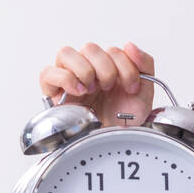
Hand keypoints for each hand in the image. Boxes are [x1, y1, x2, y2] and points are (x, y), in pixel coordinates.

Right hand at [39, 42, 155, 126]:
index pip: (111, 49)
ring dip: (85, 70)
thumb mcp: (145, 93)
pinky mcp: (53, 93)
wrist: (115, 147)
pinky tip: (80, 91)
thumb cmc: (125, 123)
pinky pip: (48, 73)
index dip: (124, 65)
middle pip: (89, 48)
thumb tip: (130, 45)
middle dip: (106, 68)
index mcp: (108, 69)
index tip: (131, 87)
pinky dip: (65, 78)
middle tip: (110, 88)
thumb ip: (145, 63)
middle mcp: (88, 71)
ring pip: (66, 53)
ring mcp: (69, 81)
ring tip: (92, 89)